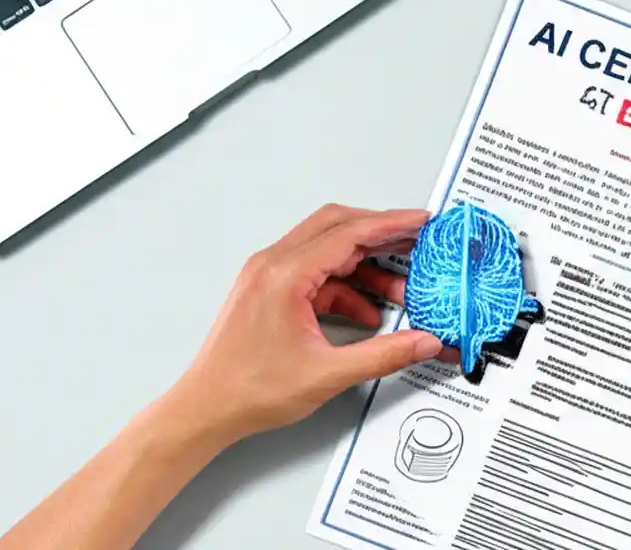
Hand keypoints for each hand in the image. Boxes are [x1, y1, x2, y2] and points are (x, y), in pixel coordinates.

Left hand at [168, 205, 445, 445]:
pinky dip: (345, 286)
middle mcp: (273, 265)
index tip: (420, 222)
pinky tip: (366, 311)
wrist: (207, 408)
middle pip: (337, 226)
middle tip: (416, 240)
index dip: (391, 225)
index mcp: (284, 275)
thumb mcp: (328, 374)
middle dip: (381, 232)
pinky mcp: (269, 291)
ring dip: (364, 264)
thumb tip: (423, 342)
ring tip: (398, 289)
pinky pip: (316, 273)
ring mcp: (268, 275)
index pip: (349, 233)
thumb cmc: (248, 390)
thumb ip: (384, 354)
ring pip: (327, 249)